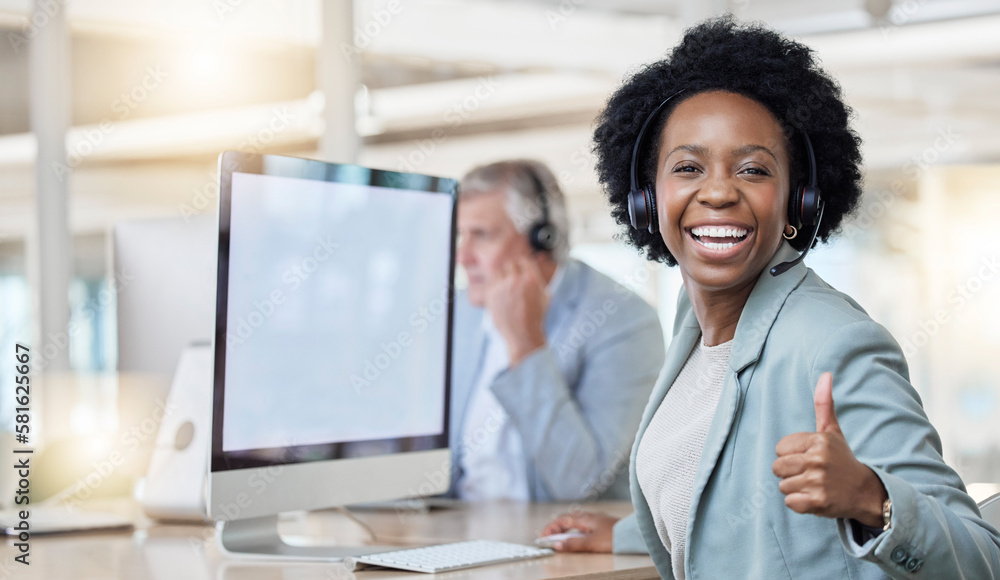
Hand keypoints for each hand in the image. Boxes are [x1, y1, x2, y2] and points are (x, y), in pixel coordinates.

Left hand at [484, 256, 549, 365]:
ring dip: (502, 277)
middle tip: (513, 281)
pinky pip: (491, 282)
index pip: (523, 260)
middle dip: (512, 271)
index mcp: (531, 278)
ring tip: (506, 288)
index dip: (522, 266)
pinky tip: (500, 294)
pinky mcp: (490, 293)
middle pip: (510, 264)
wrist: (523, 334)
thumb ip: (539, 279)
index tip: (520, 271)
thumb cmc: (536, 316)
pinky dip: (495, 285)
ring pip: (498, 271)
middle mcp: (516, 279)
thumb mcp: (546, 295)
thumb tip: (537, 266)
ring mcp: (502, 286)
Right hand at [540, 511, 617, 552]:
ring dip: (565, 530)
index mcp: (584, 518)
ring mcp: (596, 520)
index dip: (551, 528)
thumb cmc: (614, 537)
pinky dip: (574, 531)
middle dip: (556, 528)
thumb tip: (557, 545)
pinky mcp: (601, 525)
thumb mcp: (591, 542)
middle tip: (549, 539)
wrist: (633, 535)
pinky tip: (577, 538)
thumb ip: (573, 544)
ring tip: (560, 539)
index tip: (544, 537)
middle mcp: (589, 517)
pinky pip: (583, 526)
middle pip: (567, 520)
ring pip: (575, 522)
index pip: (562, 520)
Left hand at [772, 372, 887, 526]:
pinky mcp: (817, 502)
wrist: (865, 491)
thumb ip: (824, 404)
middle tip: (811, 473)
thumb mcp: (832, 431)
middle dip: (791, 473)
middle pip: (777, 468)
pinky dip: (800, 503)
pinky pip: (790, 502)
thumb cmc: (842, 459)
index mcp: (818, 440)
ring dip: (796, 488)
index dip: (791, 455)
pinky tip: (816, 497)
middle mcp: (818, 459)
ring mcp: (817, 482)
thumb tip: (825, 374)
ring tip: (815, 485)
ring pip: (783, 486)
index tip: (809, 457)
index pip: (779, 449)